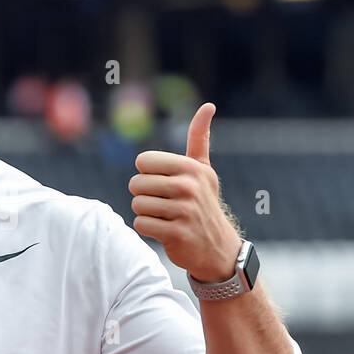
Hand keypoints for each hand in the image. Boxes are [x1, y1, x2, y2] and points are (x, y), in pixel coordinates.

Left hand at [129, 102, 243, 282]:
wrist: (217, 247)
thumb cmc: (203, 202)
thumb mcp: (203, 169)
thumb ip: (199, 138)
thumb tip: (208, 106)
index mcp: (190, 167)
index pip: (143, 162)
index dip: (147, 174)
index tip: (164, 184)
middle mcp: (188, 187)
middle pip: (136, 184)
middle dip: (144, 195)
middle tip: (164, 204)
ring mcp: (183, 211)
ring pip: (137, 205)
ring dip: (146, 213)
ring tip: (165, 217)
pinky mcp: (176, 234)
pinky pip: (141, 224)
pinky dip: (147, 228)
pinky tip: (164, 230)